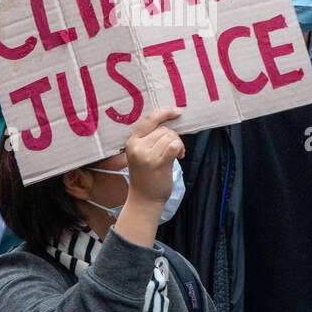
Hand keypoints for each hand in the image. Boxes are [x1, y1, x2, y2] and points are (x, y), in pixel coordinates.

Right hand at [112, 108, 184, 247]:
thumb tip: (170, 123)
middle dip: (173, 136)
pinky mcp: (158, 163)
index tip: (176, 111)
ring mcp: (147, 155)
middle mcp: (137, 146)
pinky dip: (180, 148)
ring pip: (170, 136)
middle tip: (174, 149)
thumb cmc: (146, 177)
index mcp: (132, 142)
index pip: (149, 120)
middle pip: (163, 129)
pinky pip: (174, 145)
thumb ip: (150, 139)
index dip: (164, 113)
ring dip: (177, 144)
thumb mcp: (141, 154)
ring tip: (175, 155)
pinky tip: (180, 156)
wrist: (144, 199)